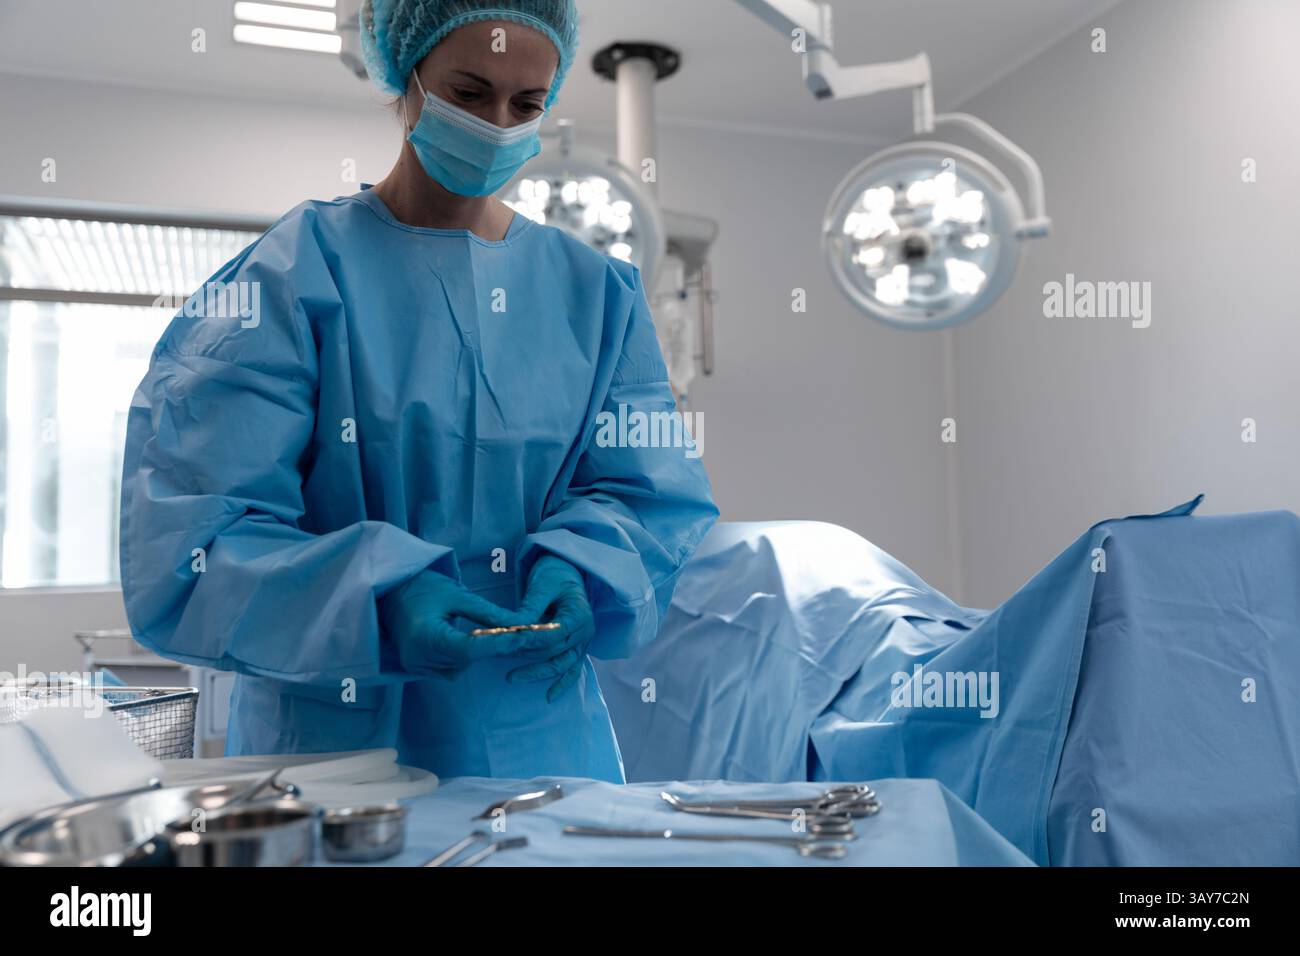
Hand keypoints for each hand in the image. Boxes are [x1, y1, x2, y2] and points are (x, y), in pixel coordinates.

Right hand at [382, 570, 532, 675]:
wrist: (389, 593)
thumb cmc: (423, 588)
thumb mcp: (457, 595)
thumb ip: (487, 613)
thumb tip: (519, 624)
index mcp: (425, 635)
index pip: (468, 648)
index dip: (497, 644)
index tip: (523, 636)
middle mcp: (418, 656)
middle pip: (467, 659)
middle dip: (494, 646)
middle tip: (521, 633)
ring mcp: (416, 665)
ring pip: (462, 666)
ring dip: (479, 652)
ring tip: (494, 633)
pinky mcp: (417, 668)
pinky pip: (451, 668)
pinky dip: (464, 656)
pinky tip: (470, 640)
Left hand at [508, 556, 595, 701]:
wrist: (567, 572)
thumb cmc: (554, 576)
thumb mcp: (541, 586)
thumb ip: (531, 609)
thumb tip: (514, 629)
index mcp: (579, 615)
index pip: (554, 635)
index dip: (530, 639)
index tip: (508, 641)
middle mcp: (585, 632)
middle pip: (554, 651)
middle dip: (526, 655)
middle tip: (498, 655)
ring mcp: (582, 643)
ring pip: (562, 665)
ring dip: (537, 673)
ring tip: (511, 677)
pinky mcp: (576, 649)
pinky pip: (572, 670)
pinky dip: (562, 684)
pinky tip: (549, 697)